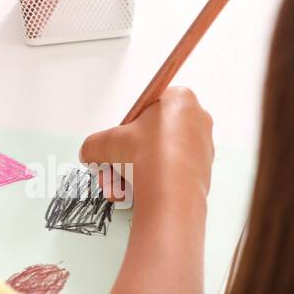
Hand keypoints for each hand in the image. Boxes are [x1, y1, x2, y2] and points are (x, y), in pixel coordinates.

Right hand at [80, 88, 213, 203]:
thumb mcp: (105, 143)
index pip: (148, 107)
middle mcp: (197, 119)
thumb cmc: (147, 158)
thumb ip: (93, 144)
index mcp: (180, 99)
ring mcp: (203, 147)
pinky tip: (140, 193)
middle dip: (129, 153)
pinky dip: (154, 182)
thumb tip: (89, 153)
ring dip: (136, 171)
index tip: (121, 139)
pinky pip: (171, 174)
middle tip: (116, 165)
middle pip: (152, 135)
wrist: (170, 194)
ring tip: (123, 183)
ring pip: (159, 157)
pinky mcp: (204, 171)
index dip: (129, 126)